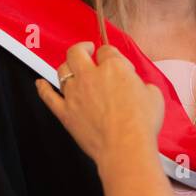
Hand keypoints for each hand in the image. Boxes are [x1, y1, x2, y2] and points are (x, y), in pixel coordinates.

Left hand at [36, 41, 164, 164]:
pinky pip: (48, 97)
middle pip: (76, 52)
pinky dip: (43, 88)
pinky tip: (40, 84)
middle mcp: (90, 76)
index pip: (107, 51)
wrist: (125, 147)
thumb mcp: (154, 96)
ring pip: (62, 71)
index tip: (113, 60)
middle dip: (82, 48)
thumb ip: (143, 86)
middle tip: (87, 50)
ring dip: (66, 66)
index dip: (111, 54)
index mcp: (114, 68)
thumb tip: (141, 88)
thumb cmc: (140, 124)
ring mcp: (74, 94)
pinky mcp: (65, 112)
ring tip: (72, 68)